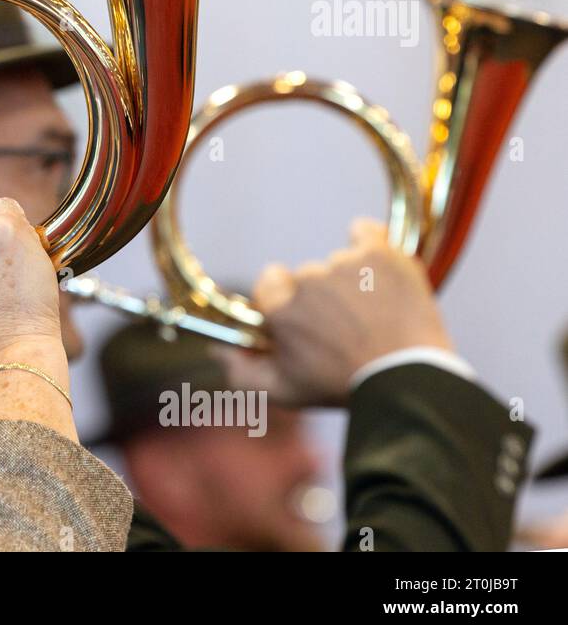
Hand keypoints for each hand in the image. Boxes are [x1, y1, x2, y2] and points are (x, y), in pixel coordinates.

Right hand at [216, 218, 453, 406]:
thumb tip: (216, 350)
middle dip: (319, 297)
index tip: (302, 319)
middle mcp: (308, 279)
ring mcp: (346, 264)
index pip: (269, 283)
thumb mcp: (283, 392)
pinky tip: (373, 260)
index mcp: (281, 307)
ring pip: (337, 264)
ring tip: (371, 315)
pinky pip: (366, 232)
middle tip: (342, 328)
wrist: (408, 378)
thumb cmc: (341, 387)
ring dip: (348, 282)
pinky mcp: (381, 255)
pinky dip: (367, 241)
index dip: (284, 301)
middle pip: (305, 276)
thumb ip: (240, 372)